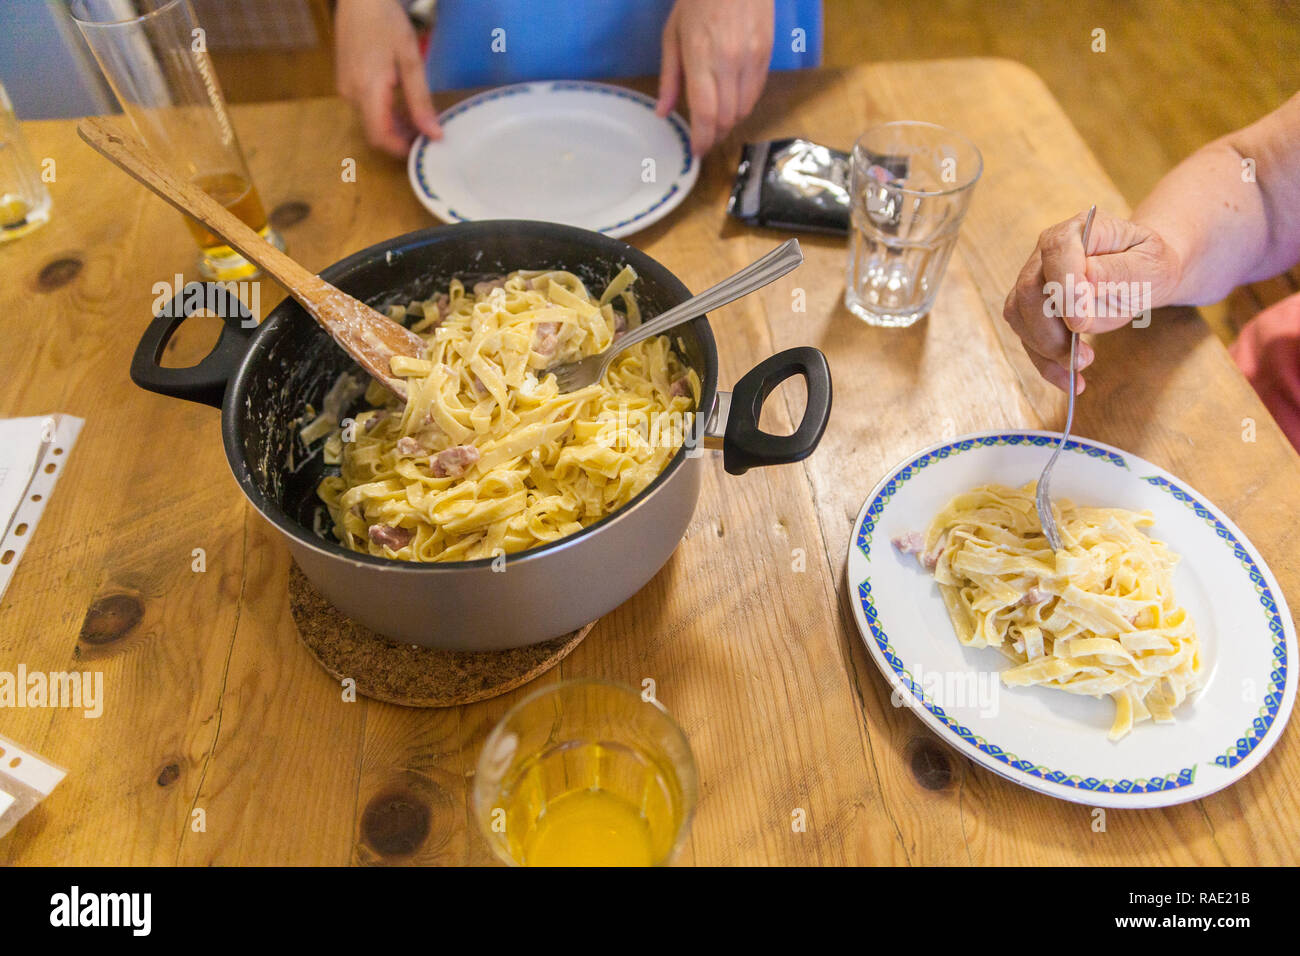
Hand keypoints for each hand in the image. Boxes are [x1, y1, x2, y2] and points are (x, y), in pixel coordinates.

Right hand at [335, 0, 441, 156]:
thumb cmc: (387, 23)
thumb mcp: (411, 60)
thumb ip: (420, 101)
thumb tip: (433, 134)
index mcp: (367, 91)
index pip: (381, 137)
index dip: (401, 149)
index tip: (423, 148)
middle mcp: (351, 94)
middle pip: (376, 132)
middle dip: (401, 139)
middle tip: (426, 134)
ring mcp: (345, 88)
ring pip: (371, 121)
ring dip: (394, 126)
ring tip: (418, 119)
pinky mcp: (344, 81)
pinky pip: (365, 108)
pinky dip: (384, 113)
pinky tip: (400, 105)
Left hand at [656, 0, 773, 155]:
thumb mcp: (673, 34)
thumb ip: (669, 77)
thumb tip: (663, 112)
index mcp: (701, 56)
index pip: (705, 113)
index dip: (701, 139)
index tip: (695, 151)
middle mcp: (730, 61)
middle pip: (727, 117)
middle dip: (715, 135)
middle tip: (704, 140)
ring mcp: (753, 58)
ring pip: (744, 109)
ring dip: (730, 122)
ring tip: (716, 124)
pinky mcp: (767, 54)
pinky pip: (757, 92)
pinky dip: (744, 105)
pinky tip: (732, 104)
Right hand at [1002, 211, 1182, 392]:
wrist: (1143, 276)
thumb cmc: (1149, 265)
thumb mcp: (1152, 264)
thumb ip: (1121, 269)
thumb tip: (1086, 277)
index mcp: (1077, 231)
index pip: (1056, 253)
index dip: (1064, 288)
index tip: (1082, 324)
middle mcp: (1046, 253)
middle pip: (1028, 290)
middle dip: (1051, 330)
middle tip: (1083, 357)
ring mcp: (1034, 281)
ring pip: (1019, 316)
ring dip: (1045, 350)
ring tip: (1079, 368)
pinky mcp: (1031, 310)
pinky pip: (1026, 338)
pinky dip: (1045, 364)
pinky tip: (1070, 380)